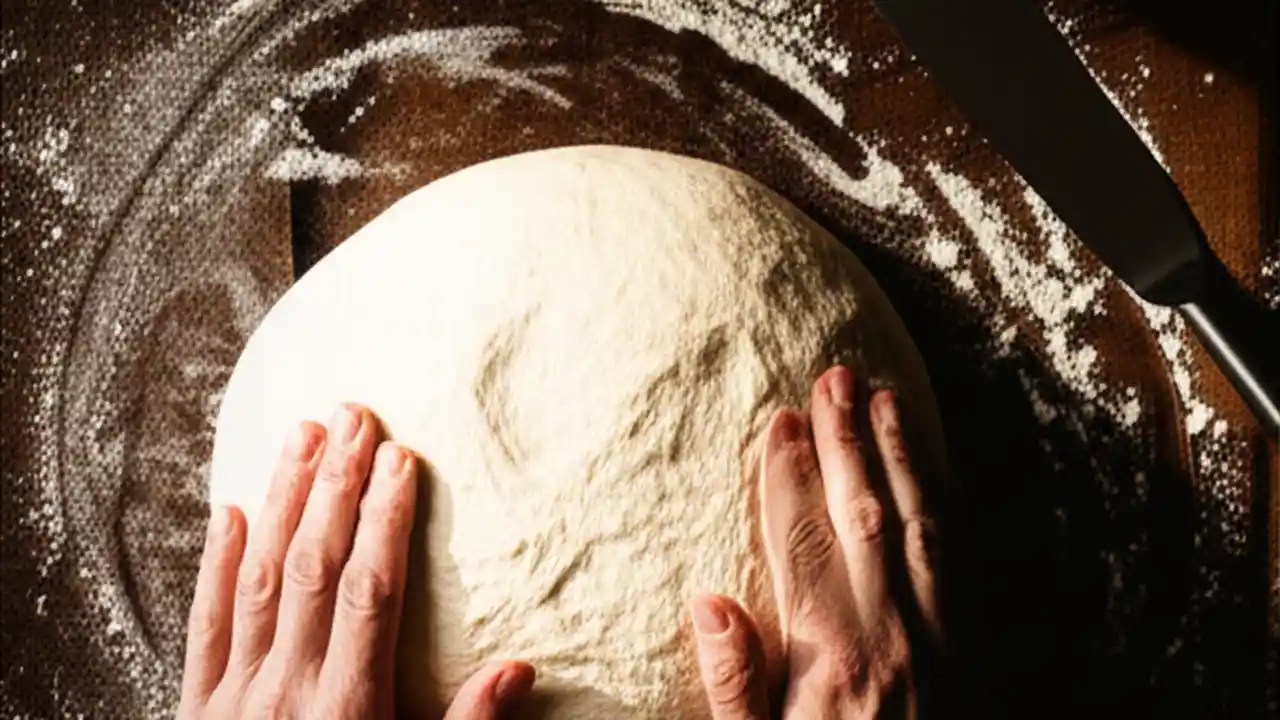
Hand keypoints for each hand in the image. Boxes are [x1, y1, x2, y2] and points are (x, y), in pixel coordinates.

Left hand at [178, 403, 535, 718]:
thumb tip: (519, 667)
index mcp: (348, 705)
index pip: (370, 589)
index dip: (387, 519)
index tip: (403, 460)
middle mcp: (286, 688)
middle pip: (313, 564)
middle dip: (337, 484)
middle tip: (356, 416)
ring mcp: (234, 695)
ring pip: (259, 577)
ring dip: (284, 499)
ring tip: (304, 436)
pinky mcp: (196, 707)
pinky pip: (205, 623)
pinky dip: (216, 564)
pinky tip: (232, 510)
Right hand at [691, 365, 942, 717]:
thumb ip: (734, 687)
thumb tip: (711, 603)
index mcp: (833, 660)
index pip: (804, 542)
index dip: (788, 477)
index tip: (778, 421)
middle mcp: (895, 637)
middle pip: (866, 516)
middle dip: (847, 442)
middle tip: (833, 377)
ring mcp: (943, 642)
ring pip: (925, 526)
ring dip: (903, 457)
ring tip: (886, 399)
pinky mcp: (974, 653)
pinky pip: (967, 561)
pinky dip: (950, 505)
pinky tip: (936, 473)